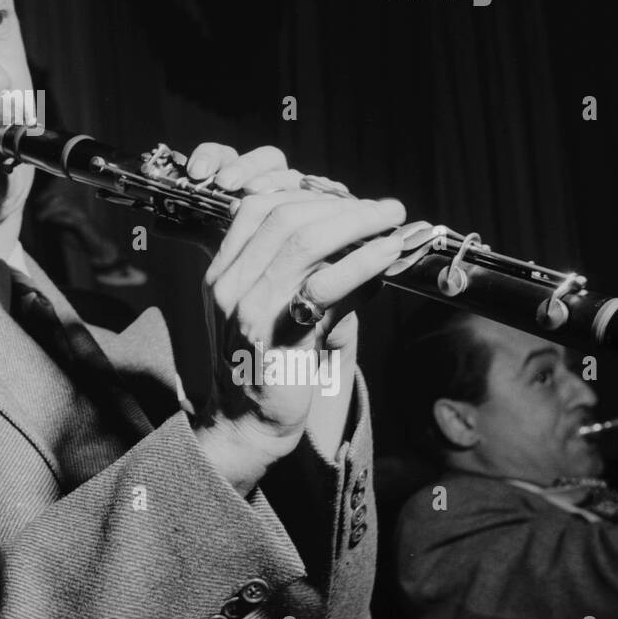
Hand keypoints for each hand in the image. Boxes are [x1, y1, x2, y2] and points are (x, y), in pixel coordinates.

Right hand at [177, 142, 403, 458]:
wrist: (249, 422)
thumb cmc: (274, 363)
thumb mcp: (281, 307)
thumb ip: (308, 272)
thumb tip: (365, 239)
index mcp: (223, 270)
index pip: (258, 208)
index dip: (310, 196)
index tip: (353, 200)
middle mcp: (229, 284)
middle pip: (284, 217)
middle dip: (344, 206)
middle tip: (387, 209)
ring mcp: (248, 308)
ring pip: (303, 241)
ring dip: (358, 224)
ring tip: (394, 222)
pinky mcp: (275, 335)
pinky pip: (321, 286)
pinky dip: (360, 262)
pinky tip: (386, 255)